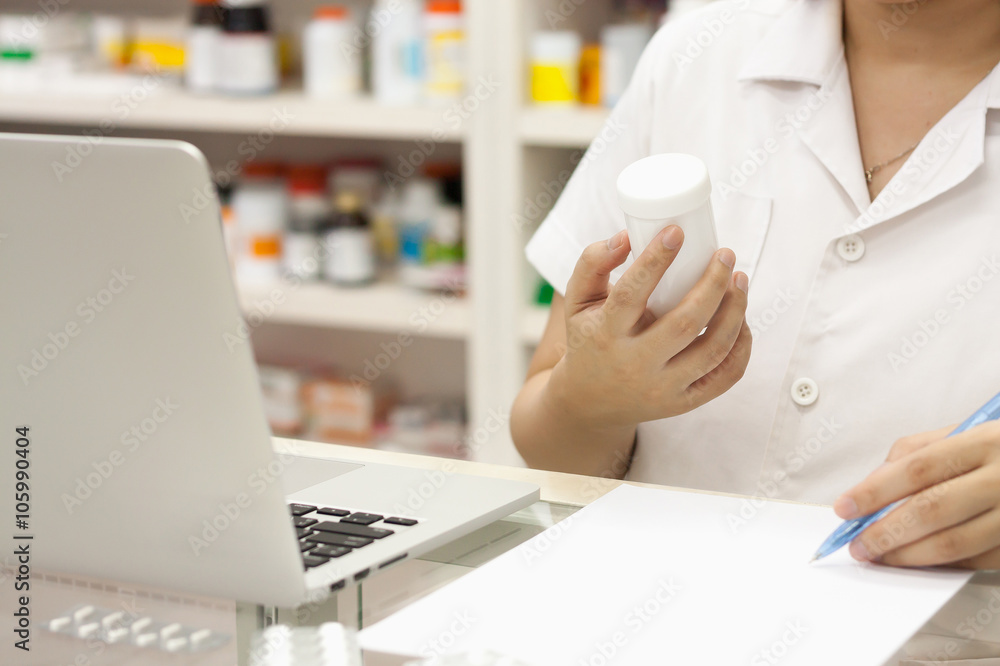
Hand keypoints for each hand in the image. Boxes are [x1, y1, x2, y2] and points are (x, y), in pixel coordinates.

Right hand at [547, 226, 751, 429]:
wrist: (589, 402)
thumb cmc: (588, 340)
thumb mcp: (577, 302)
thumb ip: (593, 264)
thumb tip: (626, 237)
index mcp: (606, 334)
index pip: (631, 293)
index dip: (655, 260)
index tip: (676, 233)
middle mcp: (635, 364)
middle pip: (685, 322)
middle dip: (713, 284)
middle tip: (725, 254)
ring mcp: (662, 388)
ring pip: (713, 349)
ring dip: (735, 311)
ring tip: (739, 280)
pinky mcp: (683, 402)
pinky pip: (726, 376)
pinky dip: (741, 346)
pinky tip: (742, 321)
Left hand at [834, 422, 999, 568]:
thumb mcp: (967, 432)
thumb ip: (918, 451)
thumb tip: (874, 483)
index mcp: (986, 441)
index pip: (917, 469)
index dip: (875, 491)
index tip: (846, 507)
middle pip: (931, 510)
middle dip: (886, 531)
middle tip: (858, 544)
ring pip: (954, 543)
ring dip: (908, 555)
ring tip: (880, 557)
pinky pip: (979, 560)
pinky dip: (943, 564)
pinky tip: (920, 561)